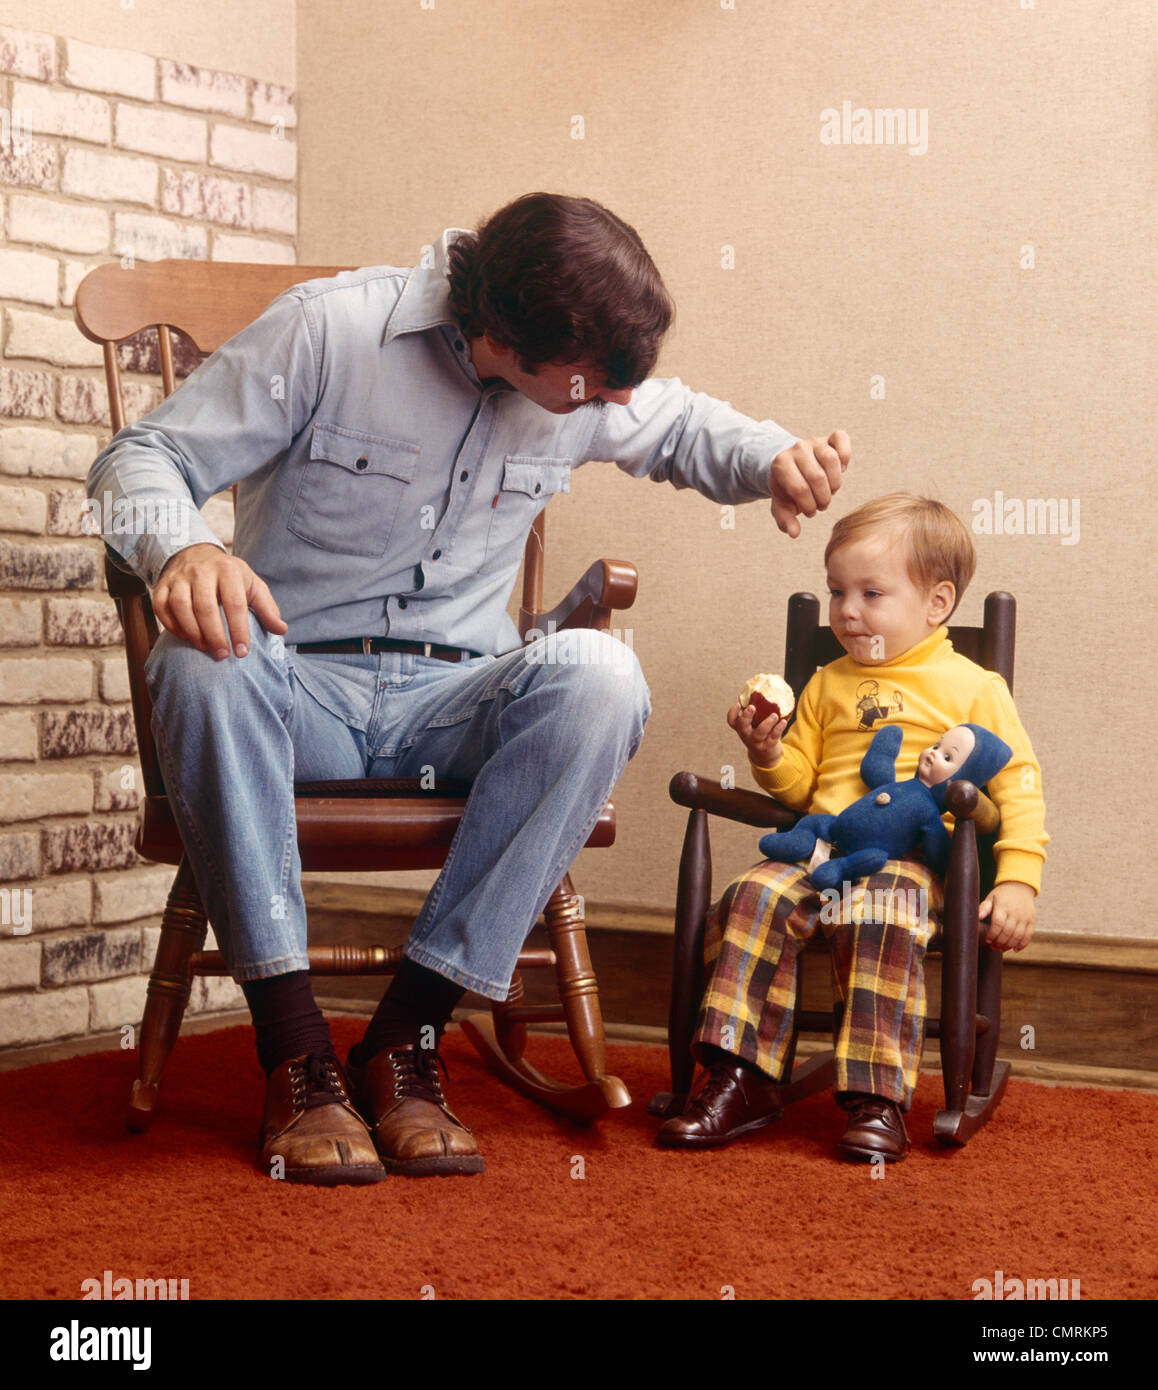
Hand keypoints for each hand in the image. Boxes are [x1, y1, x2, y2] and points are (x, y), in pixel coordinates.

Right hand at [151, 543, 286, 657]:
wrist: (197, 554)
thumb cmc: (230, 577)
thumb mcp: (253, 586)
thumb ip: (267, 608)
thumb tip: (281, 630)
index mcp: (229, 571)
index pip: (235, 603)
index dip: (239, 630)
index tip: (242, 652)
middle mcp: (202, 571)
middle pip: (205, 606)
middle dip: (214, 634)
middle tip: (222, 654)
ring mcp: (179, 577)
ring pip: (180, 605)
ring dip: (192, 631)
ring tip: (204, 647)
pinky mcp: (162, 584)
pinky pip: (161, 606)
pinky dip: (171, 624)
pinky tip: (185, 637)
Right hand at [727, 701, 788, 767]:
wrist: (765, 754)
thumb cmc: (759, 731)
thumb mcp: (754, 722)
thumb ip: (755, 709)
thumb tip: (761, 687)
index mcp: (741, 727)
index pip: (732, 721)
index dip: (733, 712)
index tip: (738, 704)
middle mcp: (746, 734)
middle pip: (742, 726)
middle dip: (746, 716)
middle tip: (752, 707)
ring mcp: (756, 742)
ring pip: (759, 733)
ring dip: (767, 723)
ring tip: (774, 715)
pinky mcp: (767, 746)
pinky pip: (773, 737)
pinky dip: (778, 729)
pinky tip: (783, 721)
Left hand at [770, 430, 850, 537]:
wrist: (790, 466)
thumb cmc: (787, 489)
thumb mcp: (782, 506)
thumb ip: (785, 520)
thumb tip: (794, 533)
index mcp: (781, 464)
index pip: (800, 488)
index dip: (809, 506)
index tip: (810, 512)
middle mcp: (797, 448)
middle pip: (817, 477)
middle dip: (822, 498)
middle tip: (821, 505)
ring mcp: (814, 441)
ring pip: (831, 460)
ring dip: (835, 483)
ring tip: (830, 492)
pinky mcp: (829, 438)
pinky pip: (841, 439)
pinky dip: (845, 455)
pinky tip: (842, 469)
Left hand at [979, 881, 1036, 951]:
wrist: (1020, 887)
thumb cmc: (1002, 895)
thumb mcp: (991, 898)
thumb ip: (983, 908)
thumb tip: (978, 917)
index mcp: (1003, 906)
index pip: (998, 924)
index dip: (992, 934)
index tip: (988, 940)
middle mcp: (1015, 912)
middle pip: (1008, 932)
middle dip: (999, 942)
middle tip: (993, 947)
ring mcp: (1025, 917)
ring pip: (1018, 936)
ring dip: (1009, 945)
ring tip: (1001, 949)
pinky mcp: (1032, 920)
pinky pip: (1028, 935)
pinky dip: (1022, 944)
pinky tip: (1015, 949)